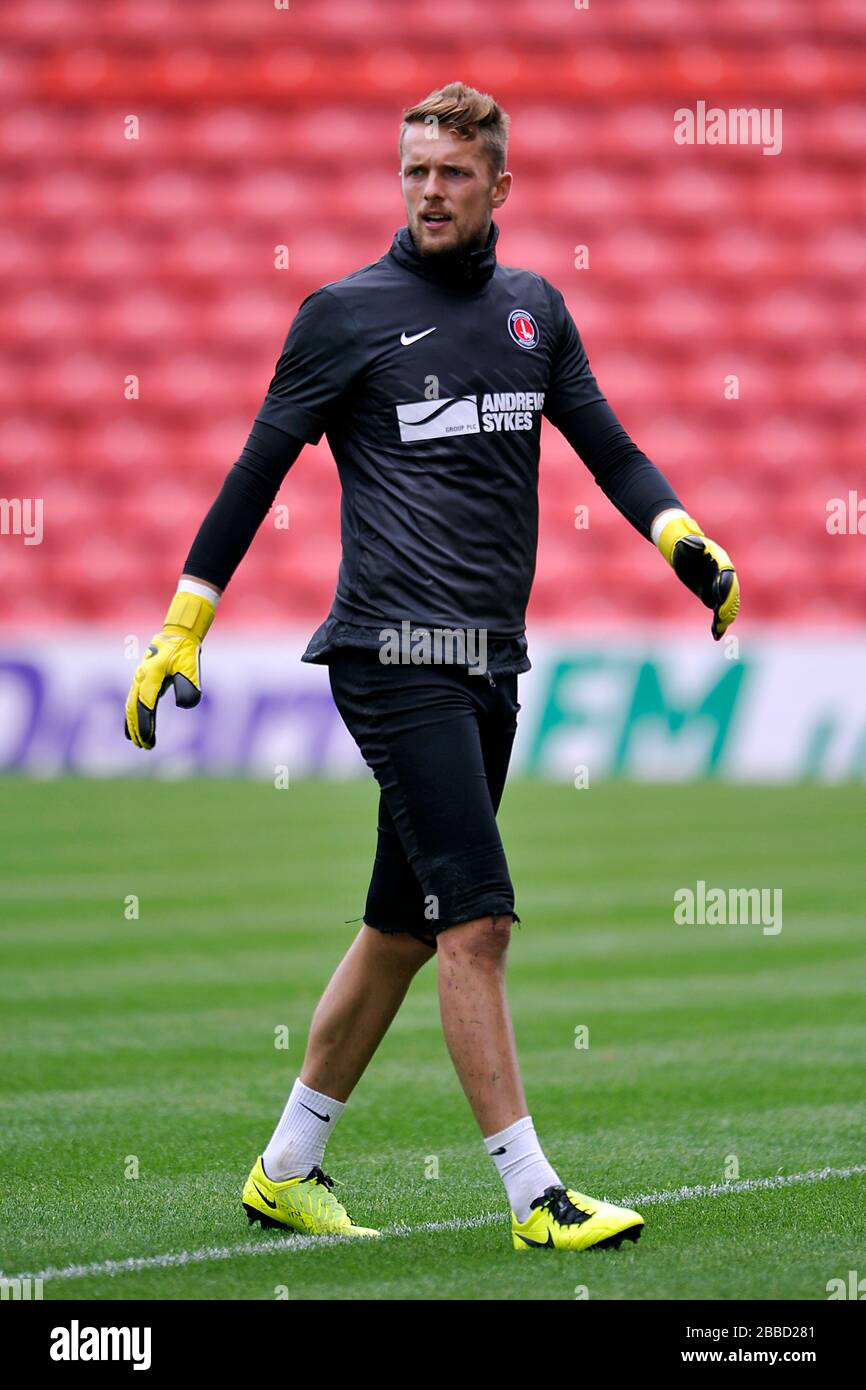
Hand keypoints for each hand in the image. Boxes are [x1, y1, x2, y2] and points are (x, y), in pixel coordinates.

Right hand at [124, 591, 214, 748]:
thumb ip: (188, 685)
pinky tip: (133, 727)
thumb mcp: (190, 666)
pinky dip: (132, 715)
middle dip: (137, 729)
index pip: (145, 706)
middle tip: (143, 747)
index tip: (147, 741)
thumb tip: (185, 705)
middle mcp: (140, 678)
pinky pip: (133, 701)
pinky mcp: (142, 680)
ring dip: (133, 724)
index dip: (145, 725)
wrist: (177, 635)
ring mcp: (139, 679)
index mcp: (150, 676)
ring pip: (131, 705)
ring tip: (137, 742)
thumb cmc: (184, 651)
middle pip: (134, 709)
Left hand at [656, 514, 739, 640]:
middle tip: (721, 617)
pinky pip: (718, 610)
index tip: (720, 597)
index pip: (727, 575)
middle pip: (731, 592)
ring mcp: (719, 586)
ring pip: (727, 604)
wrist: (682, 550)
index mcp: (721, 561)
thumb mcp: (686, 543)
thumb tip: (698, 544)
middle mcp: (723, 575)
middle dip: (727, 605)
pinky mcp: (712, 595)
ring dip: (725, 617)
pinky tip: (716, 635)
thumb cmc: (684, 545)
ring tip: (719, 630)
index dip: (726, 586)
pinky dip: (718, 622)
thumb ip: (692, 544)